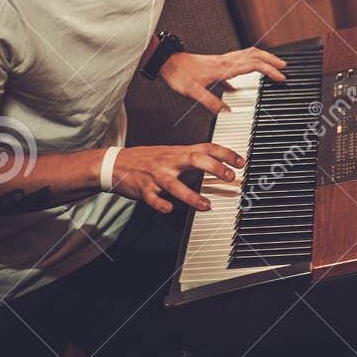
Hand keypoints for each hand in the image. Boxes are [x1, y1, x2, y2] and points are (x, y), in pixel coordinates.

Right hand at [108, 143, 244, 214]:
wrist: (115, 163)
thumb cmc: (147, 159)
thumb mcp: (172, 152)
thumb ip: (193, 157)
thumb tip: (218, 162)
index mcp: (178, 152)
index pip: (206, 148)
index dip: (225, 153)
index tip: (241, 162)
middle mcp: (169, 161)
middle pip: (195, 160)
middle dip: (214, 167)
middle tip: (229, 177)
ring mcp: (156, 175)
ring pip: (175, 184)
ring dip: (191, 196)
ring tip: (205, 206)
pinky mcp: (143, 188)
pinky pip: (152, 198)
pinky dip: (160, 204)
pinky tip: (169, 209)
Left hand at [160, 48, 286, 113]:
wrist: (166, 62)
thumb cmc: (178, 74)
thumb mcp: (193, 93)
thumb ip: (211, 103)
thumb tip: (227, 111)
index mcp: (224, 68)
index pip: (254, 65)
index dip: (270, 70)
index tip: (280, 77)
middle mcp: (225, 61)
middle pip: (255, 54)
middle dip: (272, 59)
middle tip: (284, 67)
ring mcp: (222, 60)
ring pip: (248, 54)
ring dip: (263, 57)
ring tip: (272, 64)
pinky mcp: (217, 62)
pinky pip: (238, 60)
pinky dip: (248, 64)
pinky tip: (244, 78)